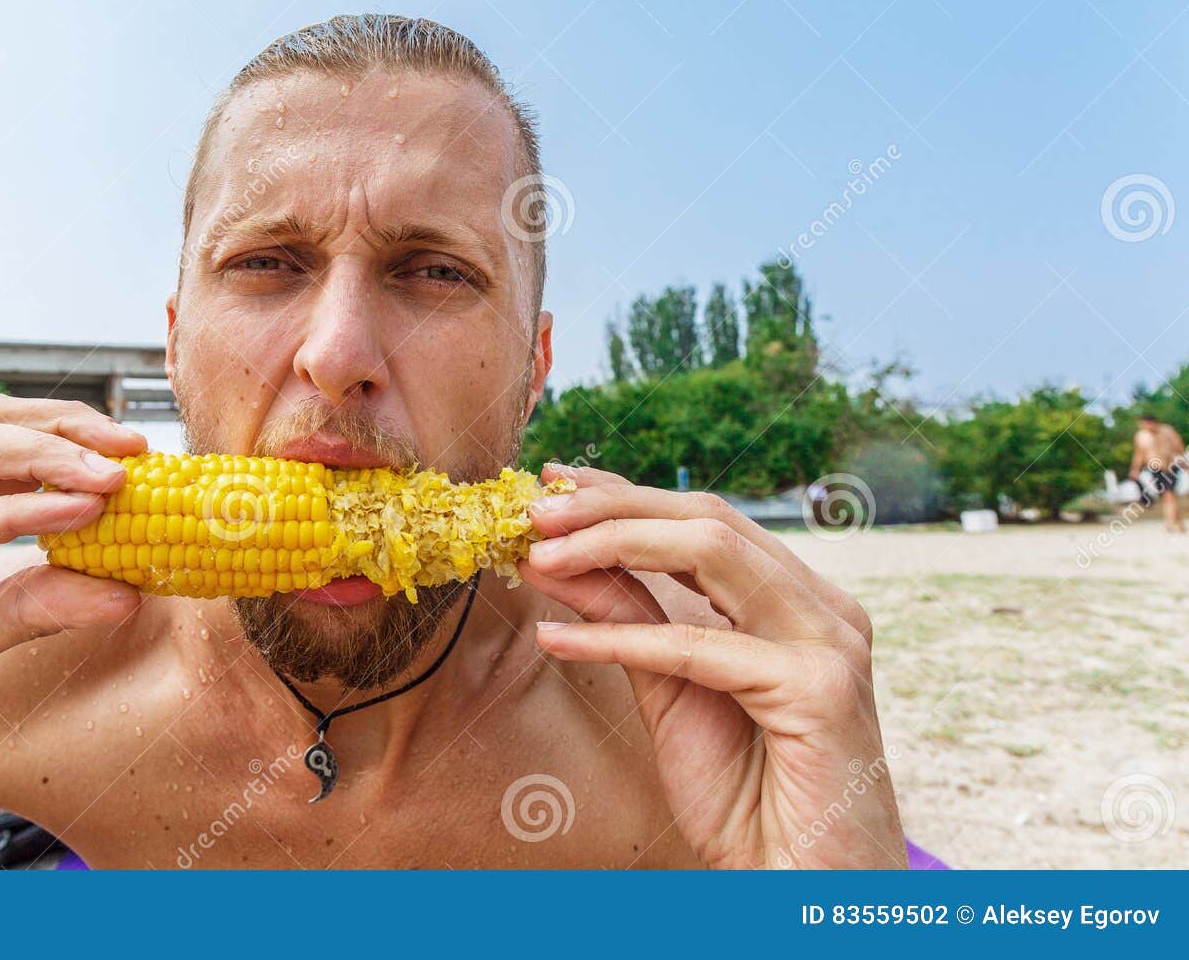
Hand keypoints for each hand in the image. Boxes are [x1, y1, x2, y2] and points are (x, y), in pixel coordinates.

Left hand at [522, 464, 904, 868]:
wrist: (799, 884)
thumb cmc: (745, 795)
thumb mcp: (670, 689)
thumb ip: (626, 616)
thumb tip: (553, 554)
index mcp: (799, 598)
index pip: (705, 517)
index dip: (625, 492)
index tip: (553, 482)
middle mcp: (824, 607)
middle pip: (708, 518)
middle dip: (611, 505)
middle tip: (534, 509)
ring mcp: (829, 642)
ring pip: (710, 553)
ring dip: (611, 544)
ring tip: (539, 555)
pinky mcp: (817, 689)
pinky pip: (697, 649)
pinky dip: (616, 641)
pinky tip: (554, 641)